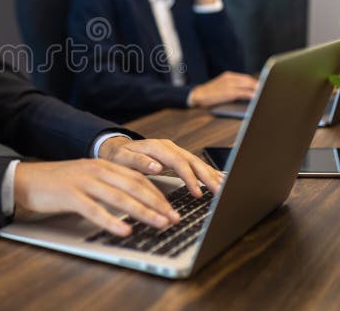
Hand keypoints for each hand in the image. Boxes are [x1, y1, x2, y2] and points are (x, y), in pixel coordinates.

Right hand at [14, 159, 178, 236]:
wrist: (26, 179)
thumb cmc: (57, 183)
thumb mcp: (87, 178)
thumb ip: (108, 185)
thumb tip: (134, 202)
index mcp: (102, 165)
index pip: (137, 178)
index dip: (157, 193)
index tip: (172, 208)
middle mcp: (96, 171)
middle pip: (134, 186)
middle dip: (157, 203)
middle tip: (173, 218)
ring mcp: (83, 182)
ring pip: (119, 197)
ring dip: (142, 212)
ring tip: (158, 224)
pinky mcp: (70, 196)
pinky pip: (94, 210)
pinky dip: (111, 221)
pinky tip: (124, 231)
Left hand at [98, 137, 223, 197]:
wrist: (116, 148)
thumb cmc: (119, 156)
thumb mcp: (122, 159)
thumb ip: (139, 162)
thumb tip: (156, 167)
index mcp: (157, 147)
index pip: (179, 162)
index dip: (190, 178)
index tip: (197, 193)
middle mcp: (169, 147)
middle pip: (193, 161)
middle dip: (208, 177)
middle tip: (220, 192)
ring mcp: (175, 151)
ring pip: (197, 162)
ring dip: (211, 175)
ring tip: (224, 188)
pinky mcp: (177, 156)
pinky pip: (195, 164)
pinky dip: (208, 172)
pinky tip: (218, 179)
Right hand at [188, 71, 257, 106]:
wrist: (198, 95)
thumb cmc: (210, 93)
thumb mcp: (221, 86)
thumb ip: (233, 86)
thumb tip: (247, 92)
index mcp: (228, 75)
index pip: (246, 78)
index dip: (255, 82)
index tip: (263, 86)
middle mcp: (230, 78)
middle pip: (249, 80)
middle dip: (258, 85)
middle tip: (267, 90)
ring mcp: (230, 84)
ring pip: (248, 85)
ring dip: (257, 90)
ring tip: (263, 94)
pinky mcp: (229, 92)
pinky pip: (244, 93)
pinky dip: (251, 95)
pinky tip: (256, 98)